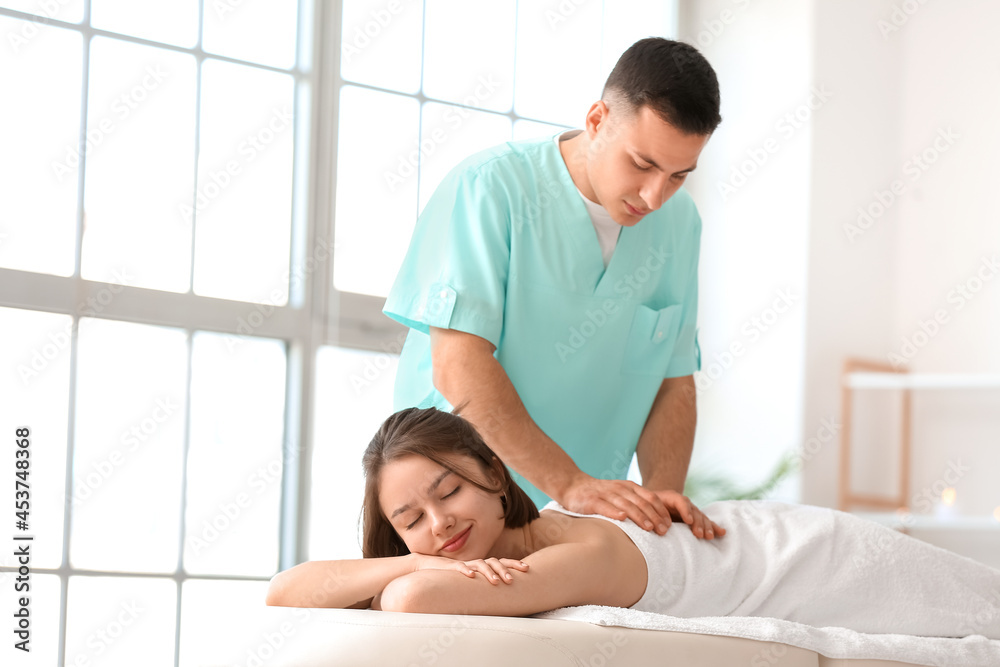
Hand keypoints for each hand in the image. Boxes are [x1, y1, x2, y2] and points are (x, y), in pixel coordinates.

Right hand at [411, 553, 529, 584]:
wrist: (428, 567)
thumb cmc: (453, 577)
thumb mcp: (471, 583)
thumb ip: (483, 588)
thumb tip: (501, 601)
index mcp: (483, 566)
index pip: (502, 562)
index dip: (514, 564)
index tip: (527, 568)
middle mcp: (476, 563)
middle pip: (495, 562)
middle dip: (505, 570)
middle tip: (513, 580)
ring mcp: (465, 564)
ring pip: (480, 565)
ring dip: (489, 573)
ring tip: (496, 582)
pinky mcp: (451, 567)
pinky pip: (460, 567)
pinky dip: (466, 571)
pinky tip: (471, 576)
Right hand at [560, 474, 676, 534]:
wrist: (573, 485)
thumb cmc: (600, 494)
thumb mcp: (620, 494)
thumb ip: (635, 503)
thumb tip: (656, 523)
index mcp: (629, 487)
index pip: (650, 498)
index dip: (661, 511)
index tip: (669, 525)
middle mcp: (620, 488)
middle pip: (642, 502)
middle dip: (655, 517)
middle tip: (664, 532)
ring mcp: (606, 493)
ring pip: (627, 505)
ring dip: (639, 517)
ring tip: (649, 528)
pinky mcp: (592, 500)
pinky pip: (605, 506)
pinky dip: (614, 512)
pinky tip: (622, 518)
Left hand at [650, 489, 725, 539]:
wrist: (651, 507)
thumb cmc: (646, 509)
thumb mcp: (645, 508)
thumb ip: (648, 513)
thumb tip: (648, 523)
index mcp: (670, 498)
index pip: (680, 501)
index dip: (685, 510)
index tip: (689, 521)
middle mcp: (683, 504)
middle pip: (693, 510)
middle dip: (697, 522)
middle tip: (699, 534)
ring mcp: (690, 511)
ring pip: (701, 517)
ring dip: (706, 527)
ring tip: (708, 536)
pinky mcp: (695, 520)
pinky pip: (706, 522)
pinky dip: (713, 527)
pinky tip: (722, 533)